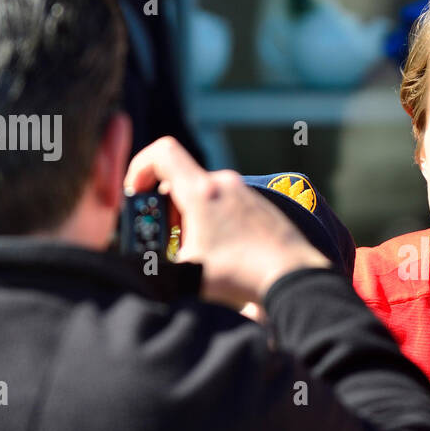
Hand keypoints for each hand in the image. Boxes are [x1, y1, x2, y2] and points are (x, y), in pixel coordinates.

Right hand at [124, 137, 330, 308]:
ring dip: (190, 215)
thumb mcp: (187, 273)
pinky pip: (226, 203)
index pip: (162, 153)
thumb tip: (142, 268)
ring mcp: (245, 193)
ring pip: (204, 193)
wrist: (292, 278)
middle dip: (166, 205)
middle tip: (166, 235)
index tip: (136, 193)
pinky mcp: (260, 206)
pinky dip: (213, 219)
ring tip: (195, 249)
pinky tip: (221, 251)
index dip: (140, 167)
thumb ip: (158, 264)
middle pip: (181, 179)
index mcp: (202, 191)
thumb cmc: (241, 275)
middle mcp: (224, 184)